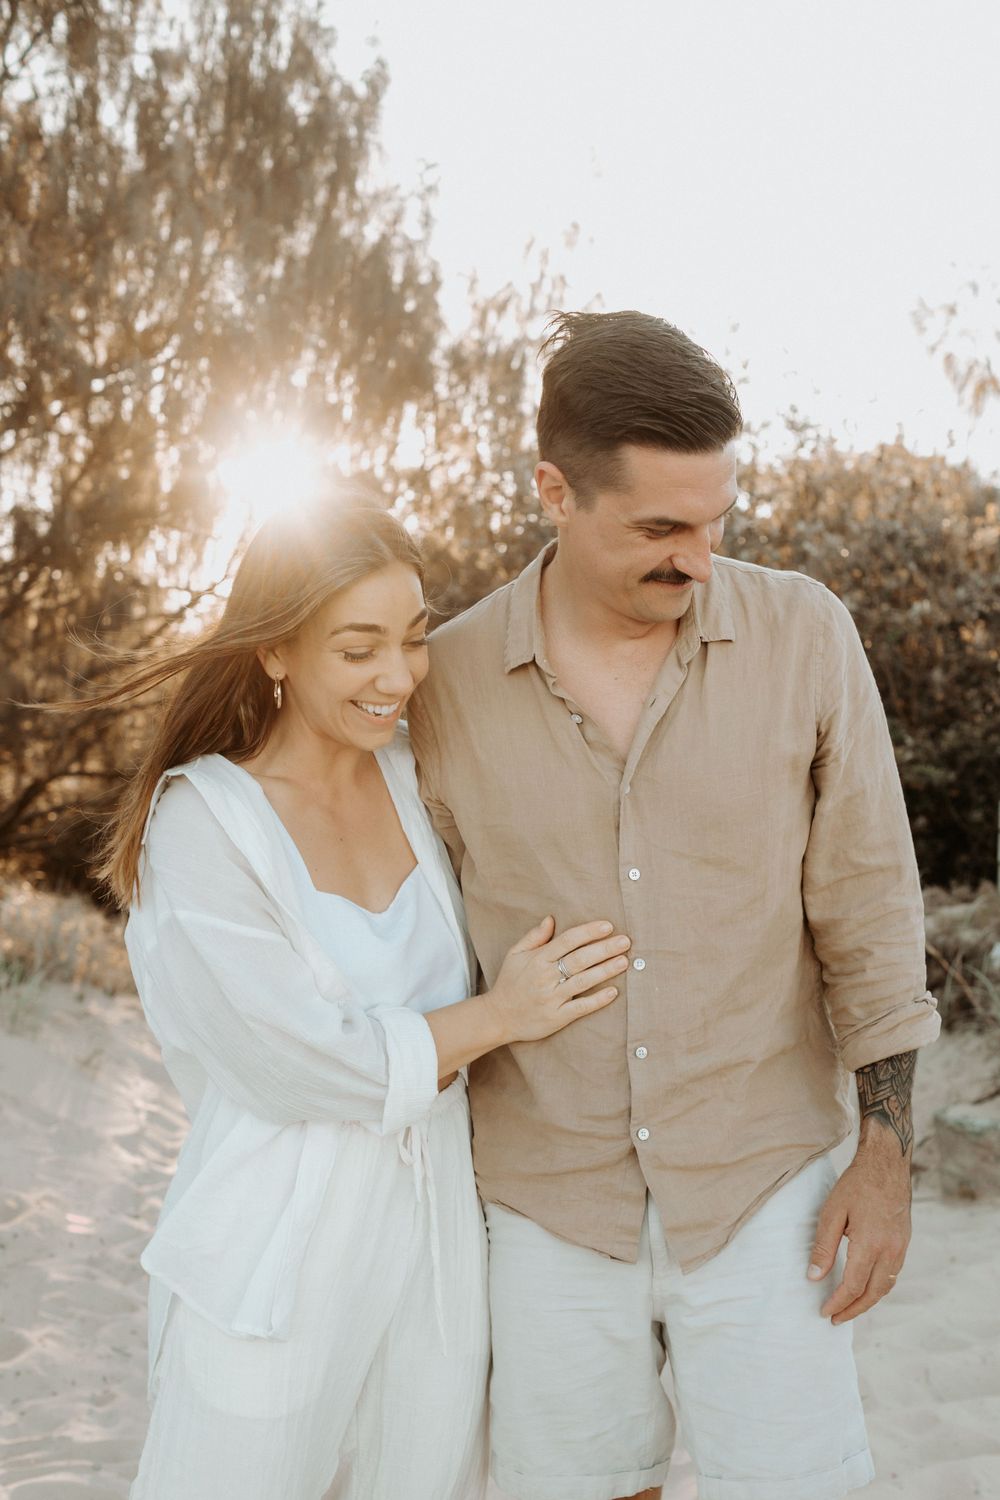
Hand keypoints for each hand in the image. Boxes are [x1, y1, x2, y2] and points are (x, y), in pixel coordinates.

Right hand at [484, 915, 628, 1043]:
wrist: (497, 1017)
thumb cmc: (509, 983)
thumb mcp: (515, 954)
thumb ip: (534, 937)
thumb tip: (551, 918)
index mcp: (538, 959)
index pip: (567, 941)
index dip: (588, 932)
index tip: (607, 926)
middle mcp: (546, 977)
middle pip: (580, 959)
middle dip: (604, 949)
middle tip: (625, 941)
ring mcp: (551, 998)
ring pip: (583, 981)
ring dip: (605, 971)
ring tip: (624, 961)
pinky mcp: (556, 1018)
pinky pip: (580, 1008)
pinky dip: (597, 1000)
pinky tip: (614, 992)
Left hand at [807, 1139, 910, 1324]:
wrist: (887, 1165)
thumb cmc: (856, 1184)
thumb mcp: (832, 1212)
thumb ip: (823, 1246)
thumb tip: (814, 1277)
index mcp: (870, 1245)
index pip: (853, 1286)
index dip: (838, 1303)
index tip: (824, 1312)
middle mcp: (890, 1251)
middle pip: (872, 1293)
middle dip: (853, 1309)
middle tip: (835, 1318)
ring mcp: (900, 1248)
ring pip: (885, 1287)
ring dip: (867, 1301)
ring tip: (849, 1307)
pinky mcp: (904, 1243)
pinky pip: (892, 1274)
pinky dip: (878, 1287)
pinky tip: (866, 1286)